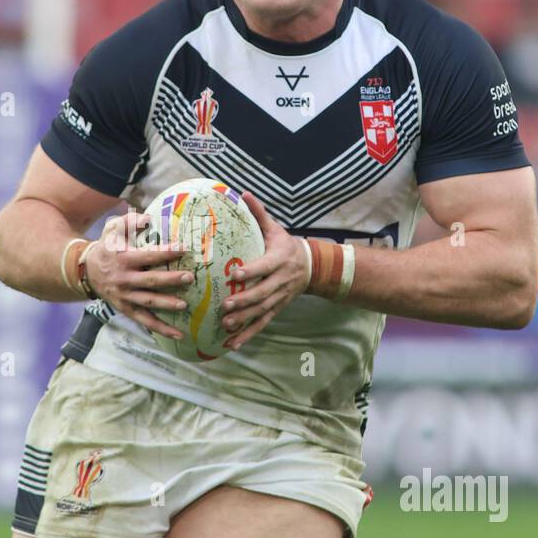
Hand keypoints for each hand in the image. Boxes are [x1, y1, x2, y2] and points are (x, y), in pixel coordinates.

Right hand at [86, 210, 193, 341]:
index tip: (183, 248)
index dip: (165, 252)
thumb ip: (129, 222)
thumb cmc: (106, 247)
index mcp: (123, 258)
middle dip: (170, 280)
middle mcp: (124, 278)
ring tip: (184, 305)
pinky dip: (161, 329)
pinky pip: (144, 321)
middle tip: (189, 277)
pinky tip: (179, 334)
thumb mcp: (112, 229)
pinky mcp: (126, 309)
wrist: (85, 272)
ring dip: (166, 304)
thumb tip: (148, 219)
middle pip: (150, 281)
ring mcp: (125, 296)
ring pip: (148, 302)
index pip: (148, 256)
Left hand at [220, 191, 309, 350]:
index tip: (234, 275)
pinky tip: (233, 344)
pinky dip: (248, 335)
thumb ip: (259, 214)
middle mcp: (280, 281)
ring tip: (226, 326)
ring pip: (261, 311)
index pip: (264, 267)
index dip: (251, 272)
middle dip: (244, 301)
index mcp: (279, 260)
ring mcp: (279, 297)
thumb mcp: (275, 229)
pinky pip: (262, 323)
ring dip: (244, 320)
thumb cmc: (286, 245)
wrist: (312, 266)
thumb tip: (243, 193)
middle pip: (262, 293)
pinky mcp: (277, 308)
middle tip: (225, 305)